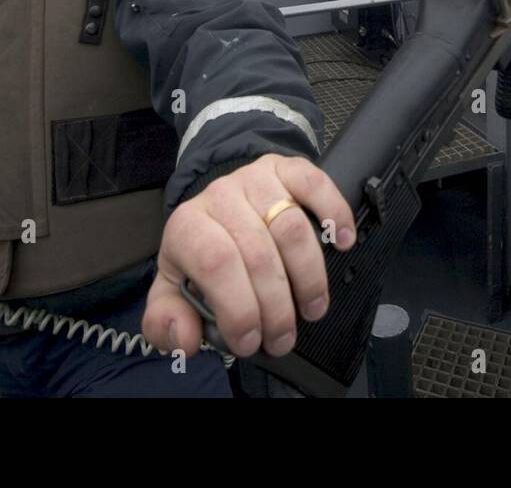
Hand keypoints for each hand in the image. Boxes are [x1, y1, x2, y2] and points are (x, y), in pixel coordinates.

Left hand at [143, 154, 354, 358]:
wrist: (218, 206)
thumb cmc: (199, 254)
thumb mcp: (173, 289)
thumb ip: (166, 321)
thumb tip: (183, 340)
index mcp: (188, 226)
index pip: (216, 263)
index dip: (239, 307)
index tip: (249, 341)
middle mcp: (221, 196)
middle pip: (259, 253)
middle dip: (277, 308)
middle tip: (283, 339)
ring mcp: (257, 180)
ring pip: (291, 228)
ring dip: (309, 278)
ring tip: (312, 310)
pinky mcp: (288, 169)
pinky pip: (316, 185)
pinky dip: (334, 214)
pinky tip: (343, 242)